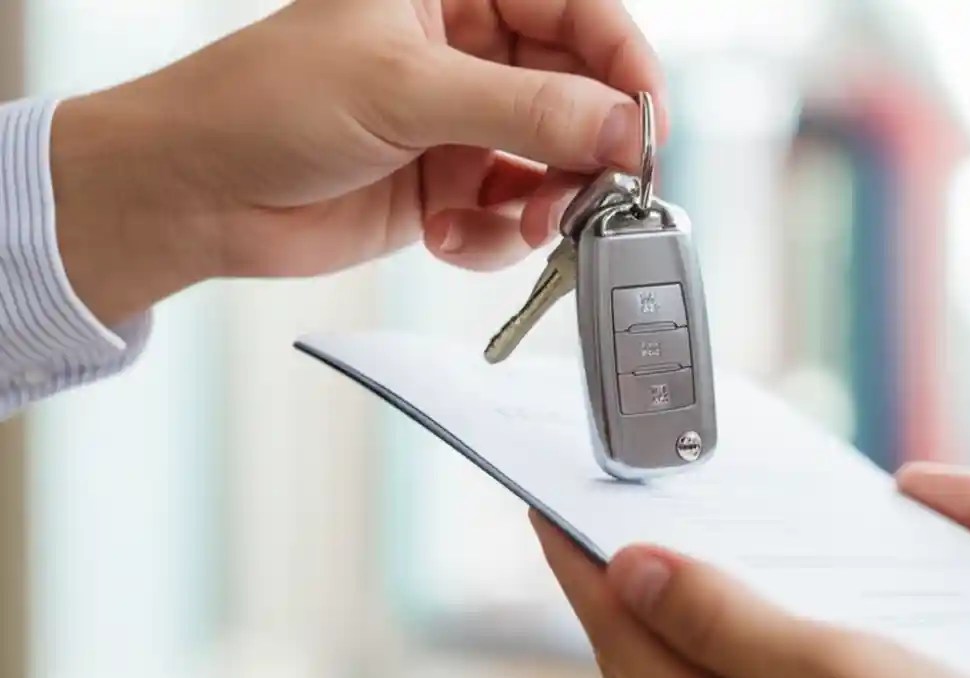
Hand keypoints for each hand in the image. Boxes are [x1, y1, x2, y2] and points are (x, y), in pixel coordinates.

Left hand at [50, 0, 663, 325]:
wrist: (193, 195)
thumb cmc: (265, 103)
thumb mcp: (405, 88)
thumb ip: (526, 108)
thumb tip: (625, 128)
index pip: (577, 11)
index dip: (624, 64)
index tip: (647, 123)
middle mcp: (467, 51)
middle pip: (578, 93)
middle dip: (587, 149)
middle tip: (596, 193)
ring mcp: (461, 122)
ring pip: (554, 161)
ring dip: (545, 202)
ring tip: (518, 223)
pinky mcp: (448, 185)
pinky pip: (511, 214)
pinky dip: (493, 234)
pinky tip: (445, 232)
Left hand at [530, 510, 969, 677]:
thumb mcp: (838, 675)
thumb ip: (727, 622)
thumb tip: (629, 567)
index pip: (627, 641)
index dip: (577, 569)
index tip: (543, 501)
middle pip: (660, 648)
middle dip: (619, 574)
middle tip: (590, 501)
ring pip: (715, 648)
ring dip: (684, 582)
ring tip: (660, 521)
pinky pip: (774, 645)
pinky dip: (754, 597)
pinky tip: (770, 566)